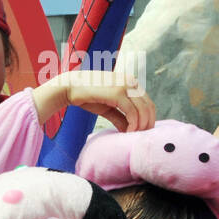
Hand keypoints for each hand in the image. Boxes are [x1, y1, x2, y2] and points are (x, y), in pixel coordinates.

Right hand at [33, 70, 154, 131]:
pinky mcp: (117, 92)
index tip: (141, 131)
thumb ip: (120, 117)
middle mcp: (131, 81)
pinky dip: (133, 124)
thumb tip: (129, 130)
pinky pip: (132, 112)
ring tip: (133, 136)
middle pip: (149, 106)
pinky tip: (127, 132)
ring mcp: (125, 85)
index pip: (147, 102)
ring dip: (141, 125)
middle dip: (147, 123)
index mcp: (130, 82)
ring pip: (143, 109)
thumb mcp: (107, 108)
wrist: (69, 87)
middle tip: (140, 137)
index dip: (147, 118)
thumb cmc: (85, 96)